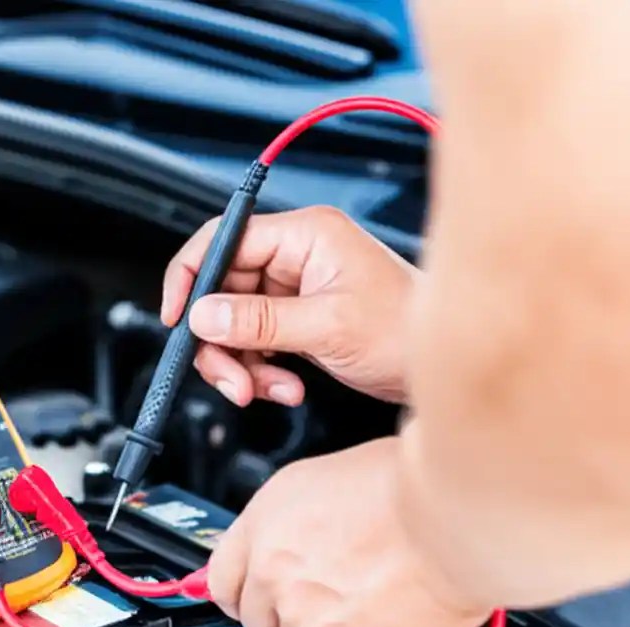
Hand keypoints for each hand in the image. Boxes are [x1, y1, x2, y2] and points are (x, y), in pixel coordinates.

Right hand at [162, 206, 416, 404]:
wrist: (451, 367)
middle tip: (228, 377)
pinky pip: (257, 340)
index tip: (178, 318)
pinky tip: (284, 387)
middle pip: (224, 288)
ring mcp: (299, 287)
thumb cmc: (410, 332)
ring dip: (241, 362)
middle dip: (220, 339)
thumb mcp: (327, 326)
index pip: (224, 240)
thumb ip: (259, 320)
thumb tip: (204, 316)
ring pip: (235, 320)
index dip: (192, 277)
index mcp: (306, 235)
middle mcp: (299, 255)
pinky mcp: (302, 317)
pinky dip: (260, 369)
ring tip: (263, 389)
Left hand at [205, 437, 490, 626]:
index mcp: (265, 522)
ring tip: (378, 596)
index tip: (257, 595)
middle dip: (293, 610)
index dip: (247, 589)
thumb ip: (292, 519)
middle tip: (340, 590)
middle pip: (260, 618)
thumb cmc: (412, 484)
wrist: (457, 513)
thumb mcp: (326, 478)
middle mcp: (274, 571)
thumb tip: (288, 541)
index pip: (222, 579)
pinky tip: (392, 625)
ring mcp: (305, 619)